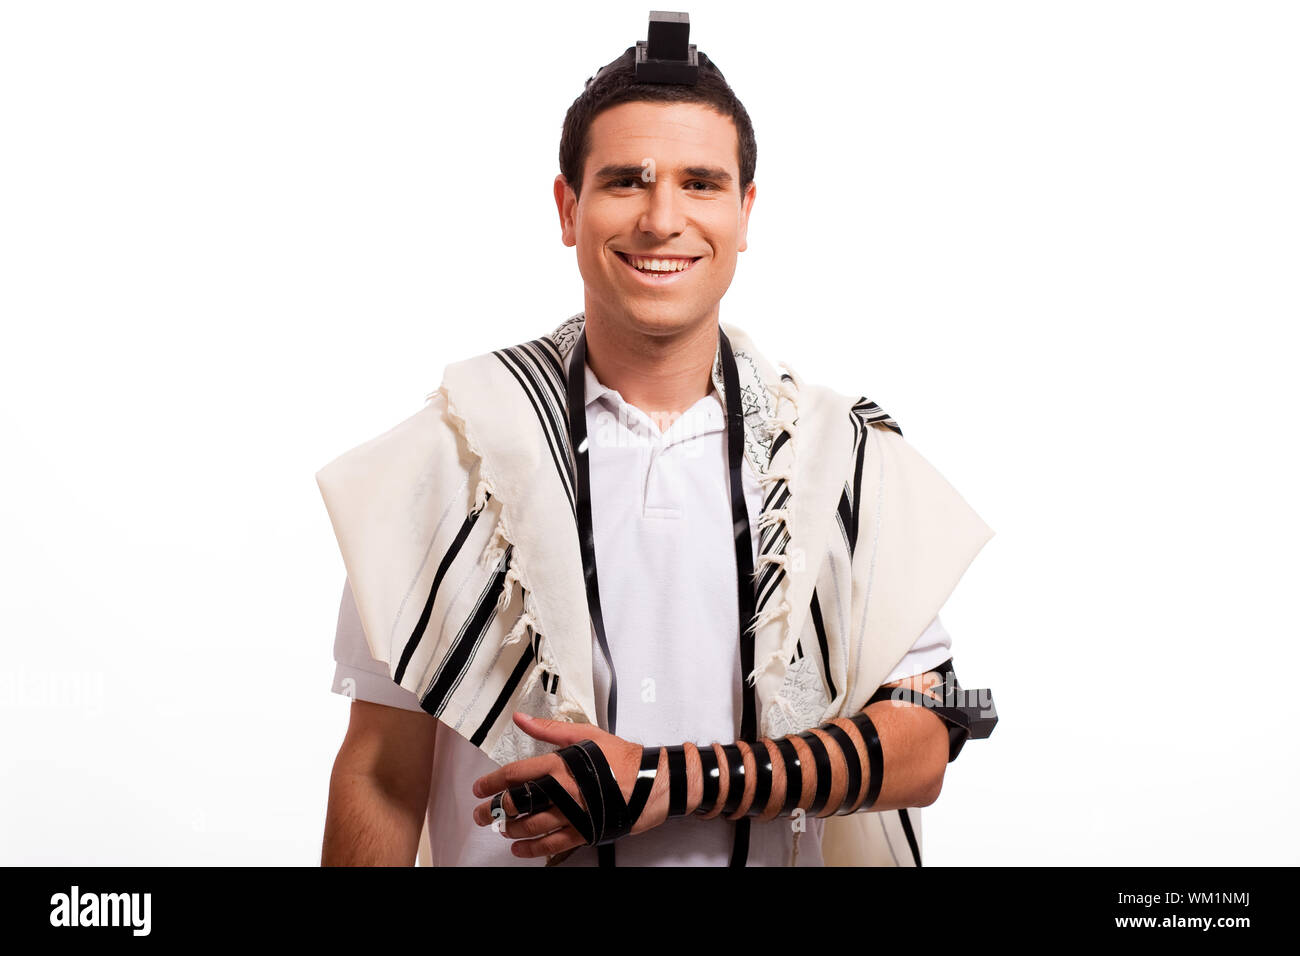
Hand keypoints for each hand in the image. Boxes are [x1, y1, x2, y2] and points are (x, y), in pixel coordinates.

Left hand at [470, 712, 667, 858]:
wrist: (652, 783)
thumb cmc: (621, 758)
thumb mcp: (586, 735)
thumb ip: (549, 729)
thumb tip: (521, 718)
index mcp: (560, 765)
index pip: (516, 774)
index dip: (493, 782)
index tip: (480, 788)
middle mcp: (563, 791)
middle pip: (518, 804)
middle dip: (493, 811)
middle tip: (481, 814)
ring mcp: (573, 814)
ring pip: (531, 826)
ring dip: (510, 830)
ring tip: (500, 829)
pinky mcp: (584, 831)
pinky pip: (552, 844)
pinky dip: (532, 849)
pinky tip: (520, 849)